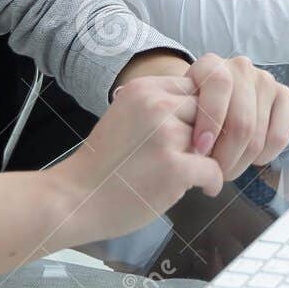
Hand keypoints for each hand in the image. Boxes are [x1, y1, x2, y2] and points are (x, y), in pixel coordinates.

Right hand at [51, 74, 224, 242]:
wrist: (75, 199)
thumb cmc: (103, 165)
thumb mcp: (126, 115)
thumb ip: (159, 107)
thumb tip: (205, 109)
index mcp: (142, 89)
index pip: (194, 88)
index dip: (198, 114)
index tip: (193, 135)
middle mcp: (154, 104)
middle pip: (207, 111)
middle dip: (205, 135)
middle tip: (196, 157)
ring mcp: (164, 135)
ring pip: (212, 140)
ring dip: (208, 158)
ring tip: (193, 174)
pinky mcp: (173, 167)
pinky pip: (214, 169)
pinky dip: (213, 182)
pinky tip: (204, 189)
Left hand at [186, 52, 288, 181]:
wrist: (212, 101)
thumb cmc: (192, 111)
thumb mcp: (181, 112)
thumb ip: (187, 125)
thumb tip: (199, 156)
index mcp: (211, 64)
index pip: (219, 86)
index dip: (210, 122)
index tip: (200, 150)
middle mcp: (240, 68)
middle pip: (241, 122)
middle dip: (226, 157)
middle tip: (214, 172)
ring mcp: (265, 80)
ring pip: (258, 136)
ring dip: (242, 162)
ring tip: (227, 168)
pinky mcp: (284, 96)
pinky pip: (279, 137)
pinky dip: (265, 156)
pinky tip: (250, 158)